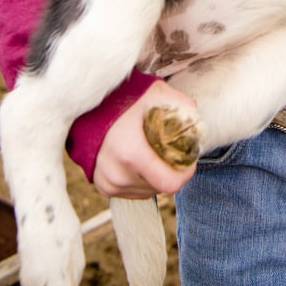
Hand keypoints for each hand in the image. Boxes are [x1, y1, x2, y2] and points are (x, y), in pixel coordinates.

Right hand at [93, 79, 197, 198]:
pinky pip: (132, 191)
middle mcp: (117, 173)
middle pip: (160, 187)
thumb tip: (197, 120)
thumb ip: (181, 105)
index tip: (189, 160)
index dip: (185, 174)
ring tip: (154, 154)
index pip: (169, 183)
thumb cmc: (125, 99)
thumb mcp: (156, 94)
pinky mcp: (103, 186)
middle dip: (170, 172)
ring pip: (147, 191)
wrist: (88, 108)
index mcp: (130, 153)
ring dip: (155, 177)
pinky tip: (140, 161)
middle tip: (172, 153)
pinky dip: (141, 180)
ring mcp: (108, 182)